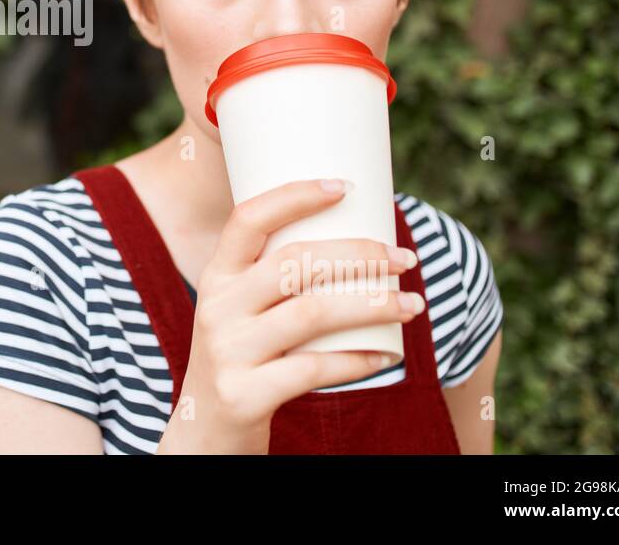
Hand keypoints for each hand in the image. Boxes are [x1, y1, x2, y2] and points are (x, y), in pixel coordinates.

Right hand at [155, 178, 423, 453]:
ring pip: (312, 313)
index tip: (345, 187)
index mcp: (217, 275)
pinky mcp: (245, 394)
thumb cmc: (243, 356)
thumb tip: (356, 237)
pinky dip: (359, 359)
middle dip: (359, 254)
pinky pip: (314, 369)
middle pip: (294, 263)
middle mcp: (217, 307)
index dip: (295, 195)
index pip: (249, 219)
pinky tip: (389, 355)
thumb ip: (277, 278)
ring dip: (373, 303)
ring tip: (412, 303)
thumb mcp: (241, 310)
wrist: (205, 432)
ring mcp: (228, 351)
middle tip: (404, 258)